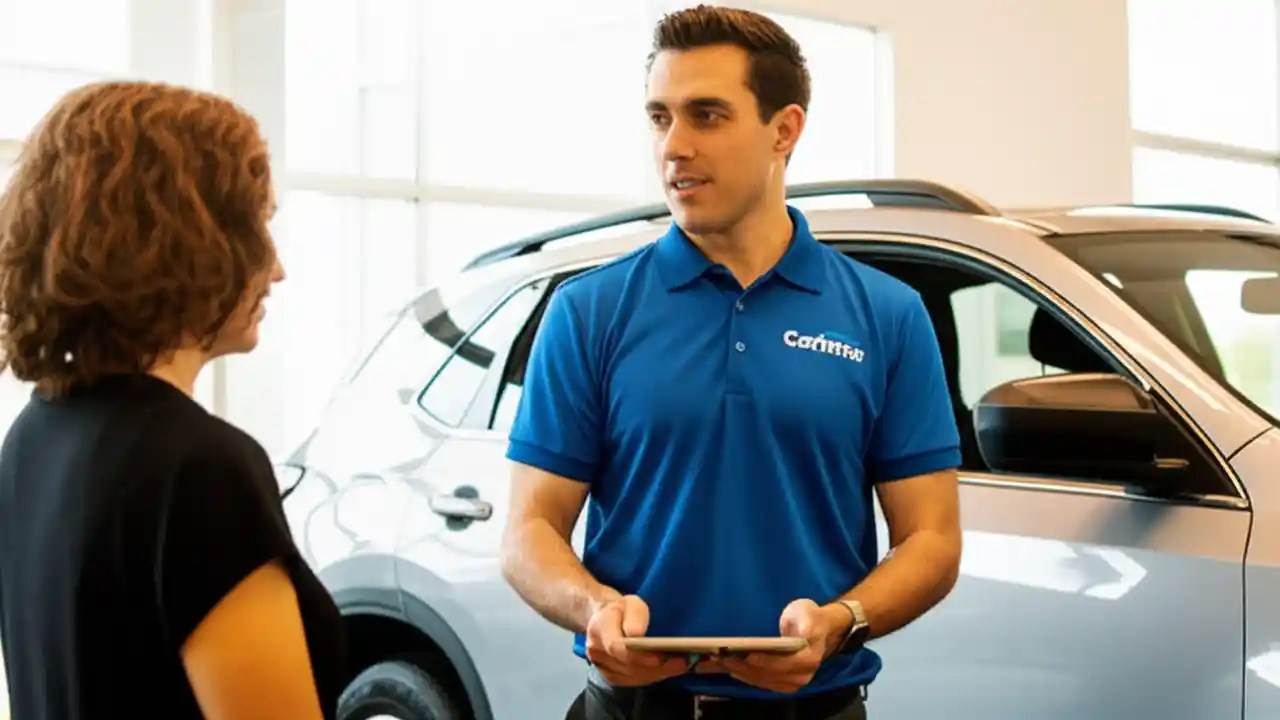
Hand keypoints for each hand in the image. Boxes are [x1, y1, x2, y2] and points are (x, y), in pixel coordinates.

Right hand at [584, 594, 688, 686]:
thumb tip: (636, 634)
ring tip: (679, 666)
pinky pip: (632, 680)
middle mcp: (596, 650)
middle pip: (627, 666)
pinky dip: (650, 677)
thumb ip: (634, 616)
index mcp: (599, 629)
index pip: (617, 647)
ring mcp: (602, 666)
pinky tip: (666, 671)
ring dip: (656, 673)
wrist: (605, 619)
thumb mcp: (631, 603)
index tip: (659, 658)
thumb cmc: (622, 609)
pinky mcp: (610, 675)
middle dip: (655, 667)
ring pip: (631, 676)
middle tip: (681, 663)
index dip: (638, 656)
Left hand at [708, 599, 849, 693]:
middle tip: (719, 656)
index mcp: (808, 658)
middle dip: (741, 666)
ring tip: (715, 661)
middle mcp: (800, 675)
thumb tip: (798, 633)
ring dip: (736, 671)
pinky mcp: (780, 684)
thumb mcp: (811, 613)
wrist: (821, 632)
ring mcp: (790, 682)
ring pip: (759, 680)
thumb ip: (805, 623)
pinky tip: (724, 668)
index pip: (783, 663)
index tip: (746, 655)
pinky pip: (758, 682)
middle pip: (766, 674)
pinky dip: (741, 675)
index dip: (765, 661)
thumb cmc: (812, 619)